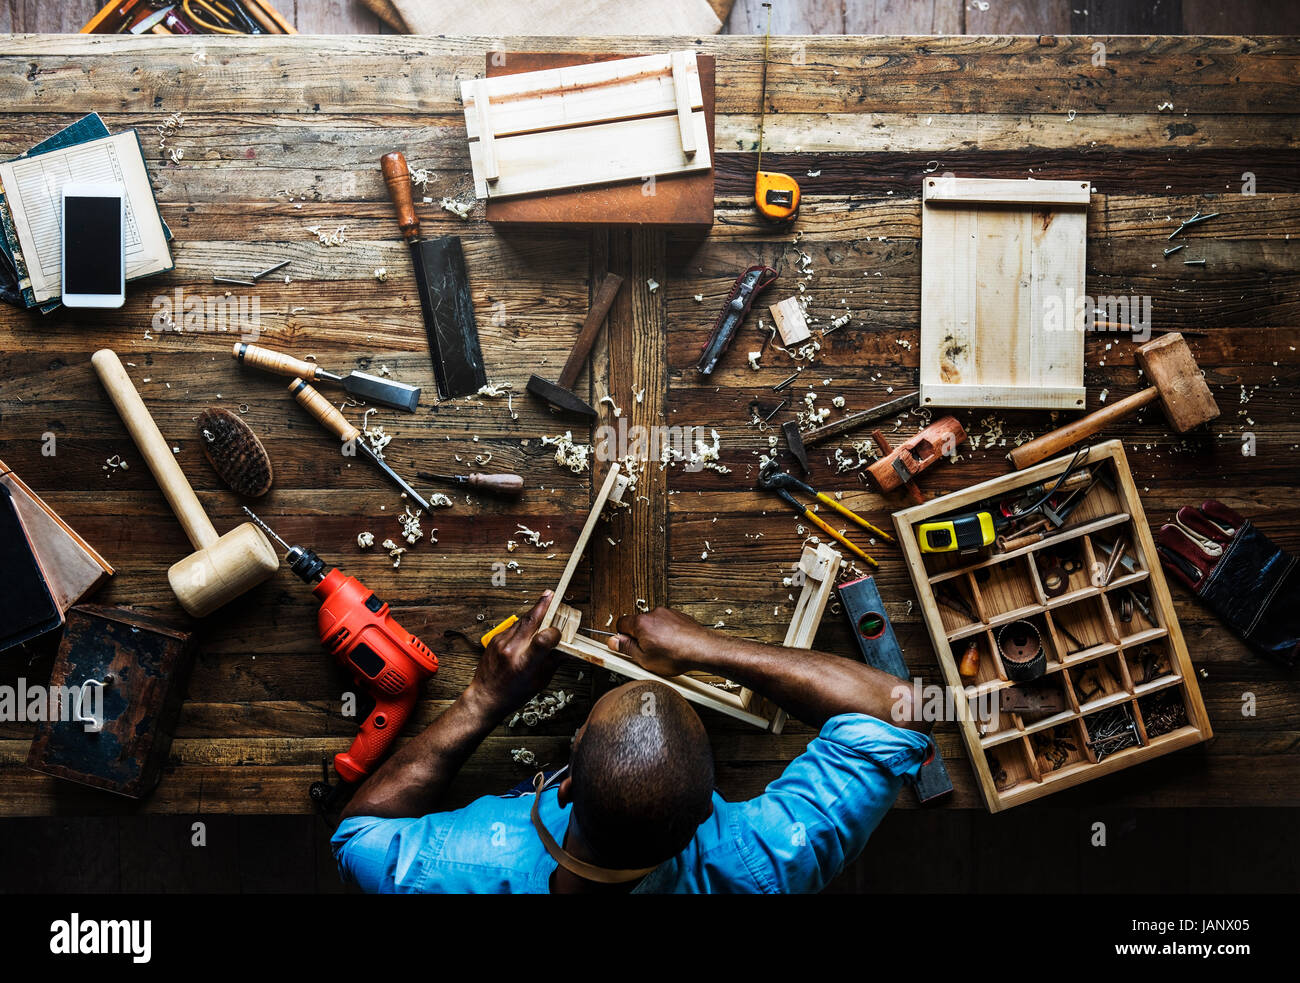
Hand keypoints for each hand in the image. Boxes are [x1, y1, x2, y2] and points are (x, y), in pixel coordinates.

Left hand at [469, 592, 561, 715]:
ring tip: (544, 606)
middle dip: (542, 606)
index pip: (542, 639)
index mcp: (524, 664)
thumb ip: (554, 661)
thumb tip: (568, 649)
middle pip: (530, 620)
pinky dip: (524, 625)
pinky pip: (514, 626)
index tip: (559, 633)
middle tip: (551, 595)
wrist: (485, 697)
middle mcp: (511, 651)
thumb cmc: (512, 693)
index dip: (554, 632)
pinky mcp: (496, 639)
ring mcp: (501, 643)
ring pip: (522, 620)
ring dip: (534, 614)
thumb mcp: (539, 681)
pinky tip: (530, 627)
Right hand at [609, 606, 717, 677]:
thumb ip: (626, 648)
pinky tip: (673, 647)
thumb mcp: (644, 659)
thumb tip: (614, 642)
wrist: (703, 650)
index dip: (622, 637)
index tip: (627, 646)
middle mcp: (654, 614)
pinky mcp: (679, 617)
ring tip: (664, 652)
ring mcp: (668, 613)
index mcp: (641, 623)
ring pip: (653, 625)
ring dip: (655, 636)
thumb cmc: (677, 655)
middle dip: (640, 637)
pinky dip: (667, 634)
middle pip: (638, 624)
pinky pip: (667, 624)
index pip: (621, 623)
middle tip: (646, 654)